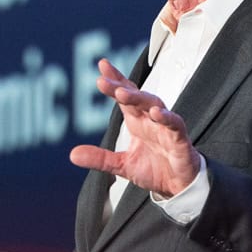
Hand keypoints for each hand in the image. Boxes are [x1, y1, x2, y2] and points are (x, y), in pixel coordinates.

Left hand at [68, 57, 200, 195]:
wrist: (178, 186)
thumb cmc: (155, 169)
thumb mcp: (122, 166)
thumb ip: (99, 158)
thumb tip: (72, 155)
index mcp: (137, 121)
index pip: (125, 95)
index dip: (116, 80)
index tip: (103, 65)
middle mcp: (150, 120)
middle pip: (137, 97)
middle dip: (121, 87)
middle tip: (104, 82)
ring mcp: (166, 128)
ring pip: (154, 105)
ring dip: (139, 98)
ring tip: (123, 94)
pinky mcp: (179, 139)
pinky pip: (174, 124)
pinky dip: (167, 118)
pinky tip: (157, 113)